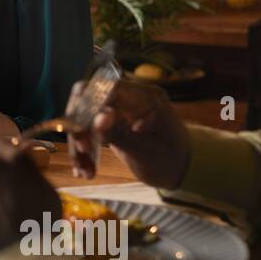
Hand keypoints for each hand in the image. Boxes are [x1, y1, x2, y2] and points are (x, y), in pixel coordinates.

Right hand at [66, 80, 191, 189]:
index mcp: (145, 97)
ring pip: (83, 117)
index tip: (82, 137)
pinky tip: (84, 169)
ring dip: (79, 143)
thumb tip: (97, 118)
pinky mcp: (111, 121)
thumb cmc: (171, 161)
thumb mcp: (145, 152)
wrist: (182, 169)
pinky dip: (84, 149)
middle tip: (81, 152)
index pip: (105, 88)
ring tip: (84, 171)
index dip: (87, 108)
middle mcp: (130, 97)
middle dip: (78, 127)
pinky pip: (89, 128)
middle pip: (88, 100)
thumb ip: (119, 134)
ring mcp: (119, 108)